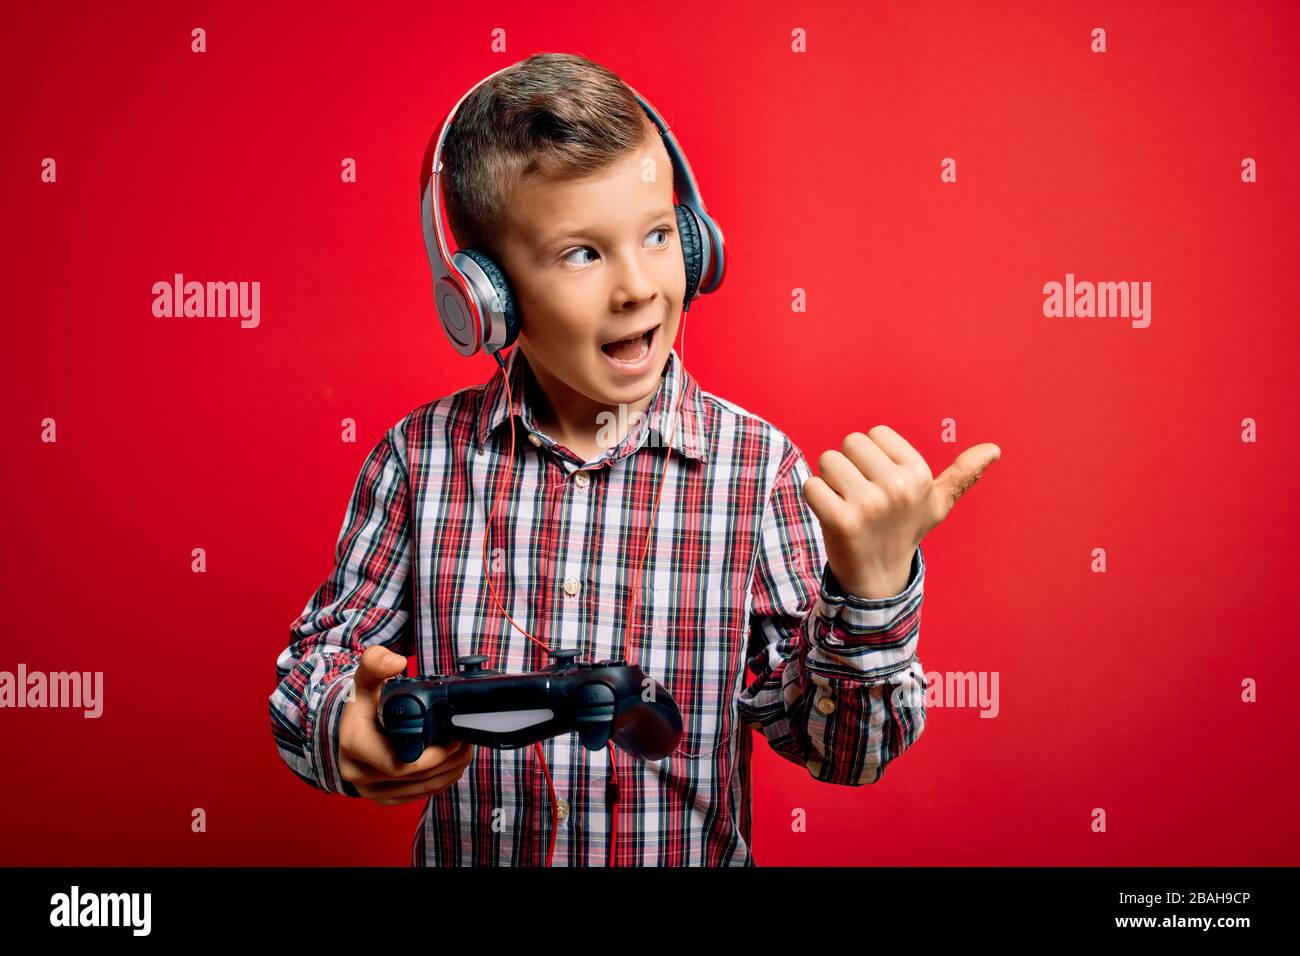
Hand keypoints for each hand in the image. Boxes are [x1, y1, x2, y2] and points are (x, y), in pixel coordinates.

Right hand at [339, 646, 475, 805]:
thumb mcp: (364, 680)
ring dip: (450, 772)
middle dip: (449, 761)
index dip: (433, 756)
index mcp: (354, 747)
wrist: (349, 731)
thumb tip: (396, 662)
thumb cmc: (363, 706)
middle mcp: (359, 775)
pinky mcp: (385, 799)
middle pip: (417, 778)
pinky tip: (451, 764)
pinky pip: (420, 796)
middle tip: (466, 741)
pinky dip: (441, 781)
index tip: (453, 739)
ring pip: (422, 789)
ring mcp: (372, 791)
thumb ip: (376, 663)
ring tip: (464, 751)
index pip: (401, 764)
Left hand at [802, 426, 1000, 598]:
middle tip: (861, 496)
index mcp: (919, 474)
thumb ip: (962, 473)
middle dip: (849, 465)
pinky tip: (832, 516)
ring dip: (830, 481)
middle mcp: (898, 487)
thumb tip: (994, 449)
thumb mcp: (937, 502)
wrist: (879, 575)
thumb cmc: (906, 528)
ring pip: (828, 460)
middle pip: (849, 442)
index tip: (882, 485)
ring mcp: (870, 505)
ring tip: (848, 505)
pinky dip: (815, 498)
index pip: (874, 433)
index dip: (871, 457)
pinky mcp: (842, 521)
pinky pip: (811, 486)